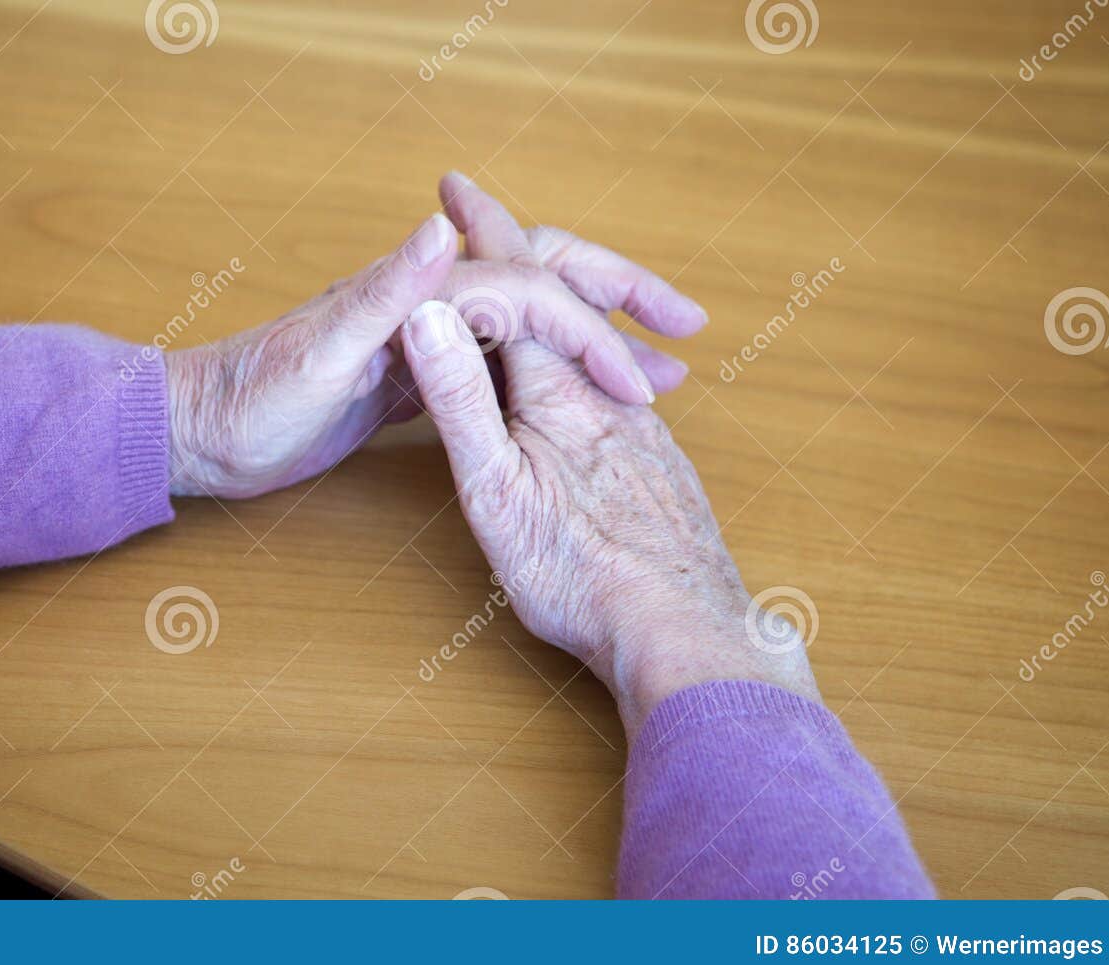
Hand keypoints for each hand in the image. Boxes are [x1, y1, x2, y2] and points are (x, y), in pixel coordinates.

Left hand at [164, 176, 707, 500]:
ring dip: (600, 338)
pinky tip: (579, 401)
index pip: (533, 294)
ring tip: (663, 369)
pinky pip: (508, 365)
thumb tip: (441, 225)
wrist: (203, 428)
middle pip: (550, 278)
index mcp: (421, 291)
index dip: (592, 332)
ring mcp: (430, 338)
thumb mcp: (313, 351)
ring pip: (537, 323)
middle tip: (690, 327)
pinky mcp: (420, 374)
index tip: (641, 380)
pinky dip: (554, 376)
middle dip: (624, 296)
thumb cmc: (250, 396)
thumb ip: (381, 291)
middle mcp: (432, 301)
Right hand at [398, 195, 818, 733]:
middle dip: (523, 252)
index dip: (481, 231)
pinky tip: (594, 385)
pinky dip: (590, 363)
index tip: (456, 186)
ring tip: (538, 288)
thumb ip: (460, 397)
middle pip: (561, 302)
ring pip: (592, 347)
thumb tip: (426, 311)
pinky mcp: (659, 464)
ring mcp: (639, 428)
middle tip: (489, 217)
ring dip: (559, 305)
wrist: (682, 633)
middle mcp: (604, 395)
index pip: (513, 286)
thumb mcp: (496, 489)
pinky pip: (618, 391)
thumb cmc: (579, 574)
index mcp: (554, 391)